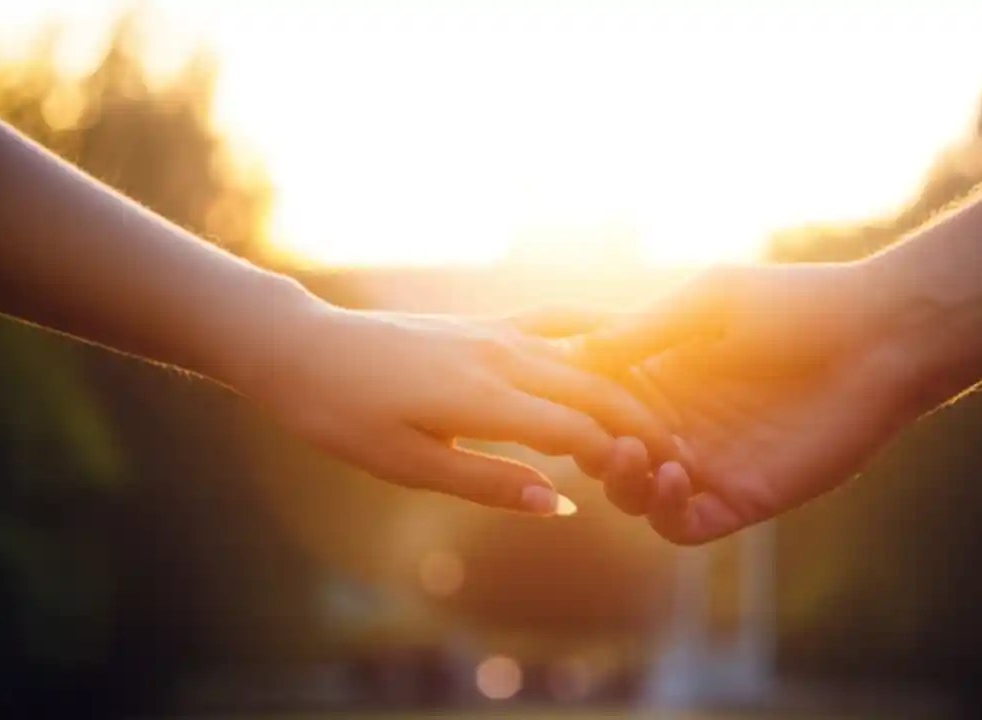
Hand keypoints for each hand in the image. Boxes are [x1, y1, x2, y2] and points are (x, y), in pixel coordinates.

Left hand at [241, 299, 675, 514]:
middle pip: (594, 387)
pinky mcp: (485, 323)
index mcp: (483, 398)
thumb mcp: (408, 465)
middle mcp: (500, 357)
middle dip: (639, 420)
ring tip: (660, 409)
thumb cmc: (345, 416)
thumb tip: (561, 503)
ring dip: (626, 382)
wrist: (303, 348)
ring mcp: (495, 332)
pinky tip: (619, 337)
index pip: (575, 429)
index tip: (655, 478)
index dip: (619, 455)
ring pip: (583, 354)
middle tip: (678, 450)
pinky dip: (594, 330)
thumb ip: (489, 483)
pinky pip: (555, 321)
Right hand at [585, 263, 933, 542]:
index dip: (574, 406)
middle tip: (594, 436)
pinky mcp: (745, 498)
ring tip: (631, 453)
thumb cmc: (799, 305)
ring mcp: (711, 464)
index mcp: (664, 375)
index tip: (562, 395)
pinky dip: (665, 512)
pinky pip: (684, 525)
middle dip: (589, 451)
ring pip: (636, 497)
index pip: (595, 404)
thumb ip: (645, 331)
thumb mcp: (709, 304)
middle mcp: (680, 423)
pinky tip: (676, 475)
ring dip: (621, 485)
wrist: (881, 338)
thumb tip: (574, 351)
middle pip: (605, 456)